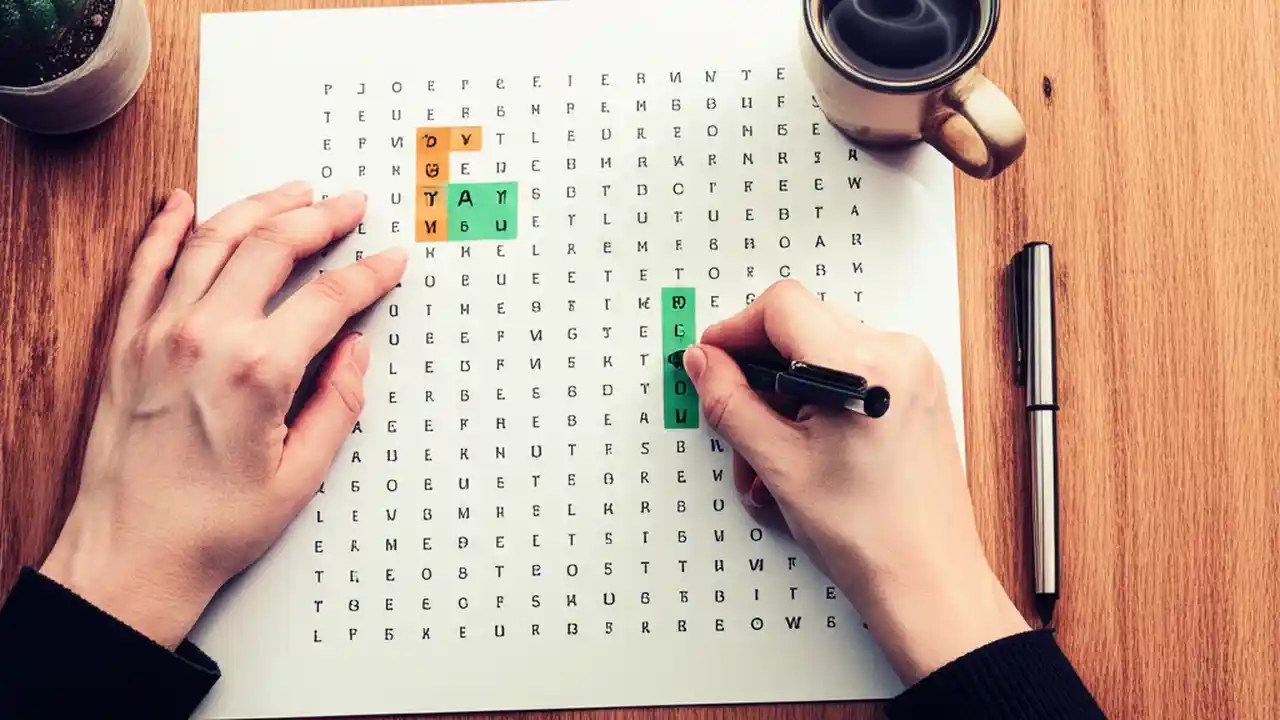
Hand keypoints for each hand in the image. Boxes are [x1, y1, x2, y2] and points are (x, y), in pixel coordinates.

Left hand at [41, 182, 406, 648]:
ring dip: (258, 207)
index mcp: (258, 372)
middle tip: (348, 205)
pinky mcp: (127, 342)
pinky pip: (146, 264)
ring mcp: (160, 333)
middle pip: (272, 246)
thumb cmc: (211, 527)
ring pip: (213, 239)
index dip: (369, 272)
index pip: (329, 297)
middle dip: (320, 217)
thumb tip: (353, 348)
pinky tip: (183, 202)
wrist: (129, 556)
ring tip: (292, 192)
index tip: (390, 260)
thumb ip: (337, 402)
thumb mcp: (300, 475)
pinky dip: (165, 226)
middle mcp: (206, 338)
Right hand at [682, 279, 1028, 683]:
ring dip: (785, 394)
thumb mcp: (779, 464)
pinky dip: (816, 402)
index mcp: (867, 365)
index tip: (712, 361)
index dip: (735, 330)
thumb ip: (731, 402)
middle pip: (801, 325)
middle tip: (739, 419)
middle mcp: (899, 355)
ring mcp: (914, 372)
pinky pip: (850, 372)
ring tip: (773, 452)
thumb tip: (704, 363)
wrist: (928, 581)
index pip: (781, 306)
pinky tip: (805, 450)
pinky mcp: (917, 391)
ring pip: (821, 352)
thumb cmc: (872, 536)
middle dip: (760, 372)